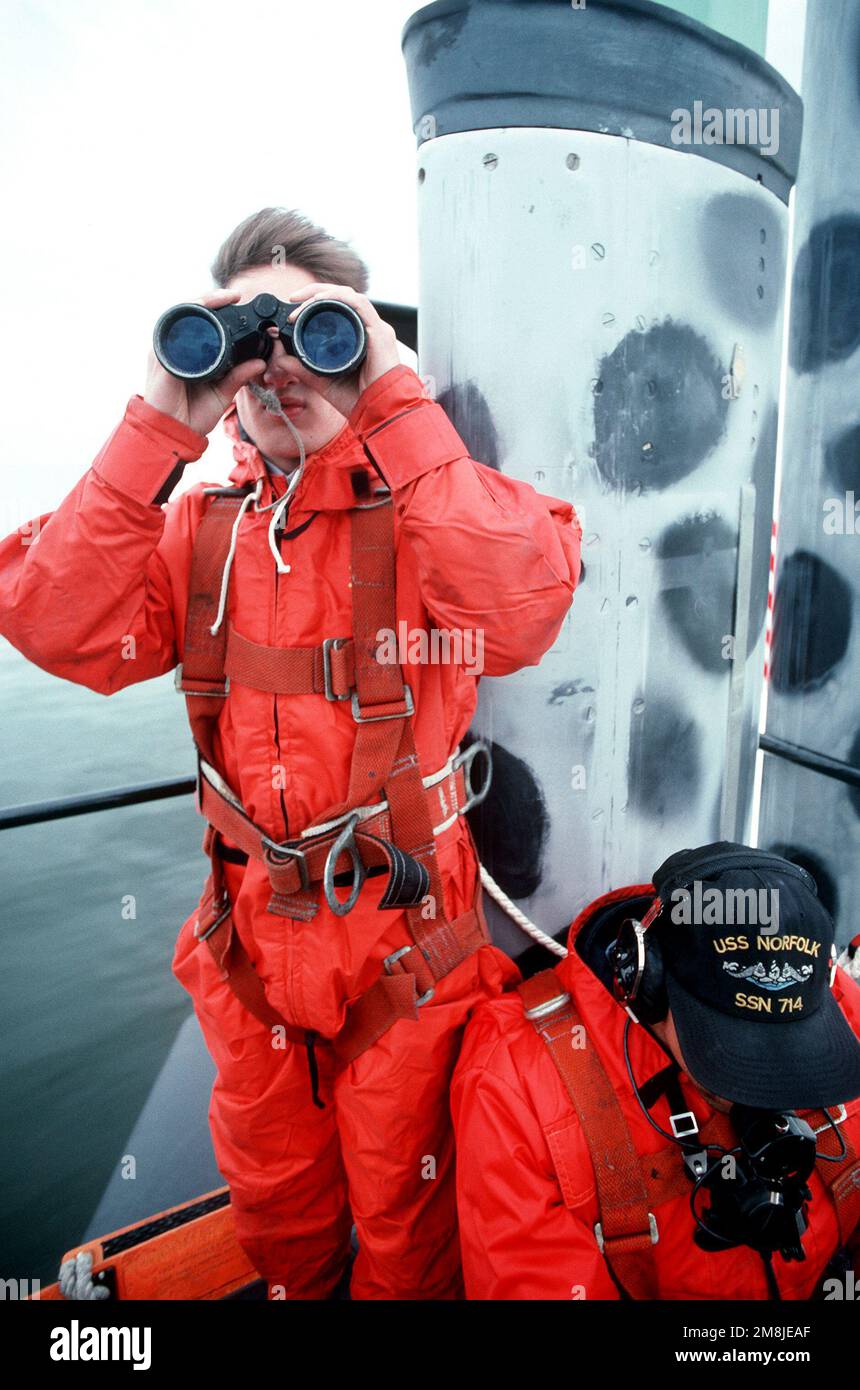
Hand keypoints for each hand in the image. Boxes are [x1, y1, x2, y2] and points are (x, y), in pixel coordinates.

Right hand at [143, 289, 266, 436]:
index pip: (203, 323)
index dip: (218, 309)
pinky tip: (202, 311)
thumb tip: (259, 362)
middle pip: (192, 313)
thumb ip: (239, 376)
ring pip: (182, 316)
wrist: (174, 433)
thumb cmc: (193, 413)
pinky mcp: (160, 357)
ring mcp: (165, 350)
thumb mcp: (222, 392)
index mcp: (190, 352)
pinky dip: (188, 319)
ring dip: (202, 303)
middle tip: (234, 295)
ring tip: (223, 298)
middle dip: (212, 300)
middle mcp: (176, 347)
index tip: (238, 300)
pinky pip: (172, 330)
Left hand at [285, 283, 401, 416]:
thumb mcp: (322, 381)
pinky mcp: (380, 332)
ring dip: (322, 294)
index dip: (314, 301)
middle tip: (292, 299)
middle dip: (313, 292)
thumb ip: (303, 370)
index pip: (337, 308)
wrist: (379, 414)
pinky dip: (338, 298)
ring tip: (301, 301)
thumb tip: (281, 359)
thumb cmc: (359, 400)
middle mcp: (368, 329)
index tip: (292, 310)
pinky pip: (359, 304)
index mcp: (358, 337)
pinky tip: (320, 301)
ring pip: (348, 296)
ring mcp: (376, 329)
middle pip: (341, 297)